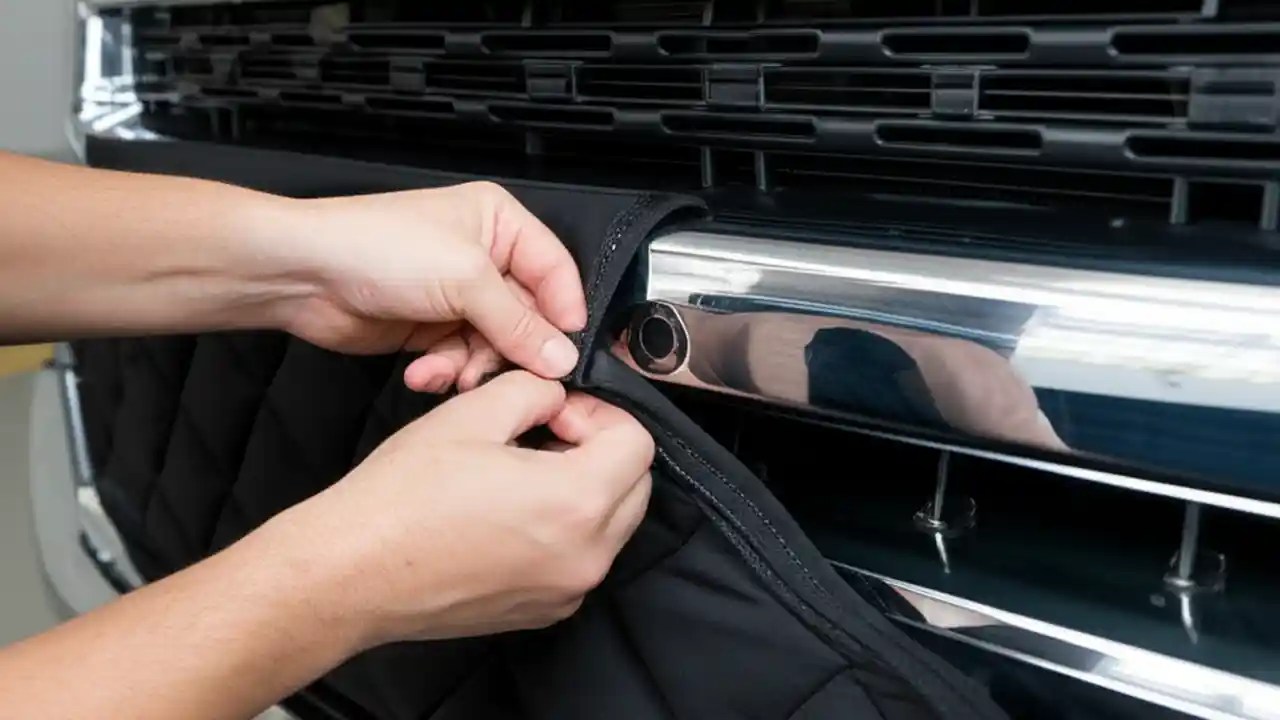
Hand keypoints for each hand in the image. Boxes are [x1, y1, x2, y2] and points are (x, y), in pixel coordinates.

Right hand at [262, 371, 653, 646]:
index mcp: (577, 503)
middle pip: (634, 486)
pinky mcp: (541, 611)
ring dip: (586, 488)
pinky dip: (564, 529)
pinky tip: (511, 510)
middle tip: (546, 432)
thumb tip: (557, 395)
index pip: (637, 443)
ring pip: (612, 524)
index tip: (557, 410)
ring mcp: (565, 591)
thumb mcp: (472, 414)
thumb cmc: (400, 500)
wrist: (351, 572)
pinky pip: (580, 558)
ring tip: (524, 469)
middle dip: (600, 449)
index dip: (598, 413)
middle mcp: (584, 557)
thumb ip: (535, 390)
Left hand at [279, 182, 586, 391]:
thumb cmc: (374, 245)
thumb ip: (520, 323)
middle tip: (501, 372)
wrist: (304, 274)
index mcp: (500, 223)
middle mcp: (483, 257)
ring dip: (474, 366)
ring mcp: (457, 295)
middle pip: (529, 317)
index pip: (556, 273)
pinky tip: (424, 372)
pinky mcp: (432, 328)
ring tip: (451, 372)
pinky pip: (461, 360)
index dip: (564, 316)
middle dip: (511, 350)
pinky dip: (446, 372)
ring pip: (495, 346)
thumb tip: (562, 357)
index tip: (565, 355)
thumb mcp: (465, 278)